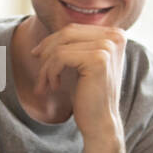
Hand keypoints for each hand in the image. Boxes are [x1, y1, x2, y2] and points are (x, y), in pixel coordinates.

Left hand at [31, 25, 125, 140]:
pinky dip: (50, 72)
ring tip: (45, 85)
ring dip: (46, 66)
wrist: (100, 123)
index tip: (36, 56)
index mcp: (115, 34)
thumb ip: (72, 45)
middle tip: (39, 75)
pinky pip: (60, 56)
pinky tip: (55, 87)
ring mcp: (108, 46)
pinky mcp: (98, 59)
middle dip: (47, 52)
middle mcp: (115, 36)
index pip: (73, 29)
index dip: (51, 41)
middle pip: (67, 33)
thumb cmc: (88, 95)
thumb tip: (44, 38)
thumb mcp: (80, 64)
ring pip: (61, 46)